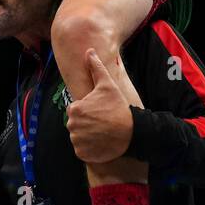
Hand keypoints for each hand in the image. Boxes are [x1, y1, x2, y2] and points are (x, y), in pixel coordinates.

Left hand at [66, 48, 134, 164]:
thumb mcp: (108, 85)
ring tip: (102, 132)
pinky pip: (82, 149)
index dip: (88, 110)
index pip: (76, 109)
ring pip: (78, 136)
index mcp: (75, 109)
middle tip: (102, 122)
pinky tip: (101, 142)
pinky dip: (89, 148)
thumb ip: (95, 67)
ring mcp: (77, 141)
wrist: (132, 132)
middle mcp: (72, 125)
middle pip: (76, 123)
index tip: (100, 111)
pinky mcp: (82, 154)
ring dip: (87, 135)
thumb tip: (89, 51)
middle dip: (86, 122)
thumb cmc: (118, 107)